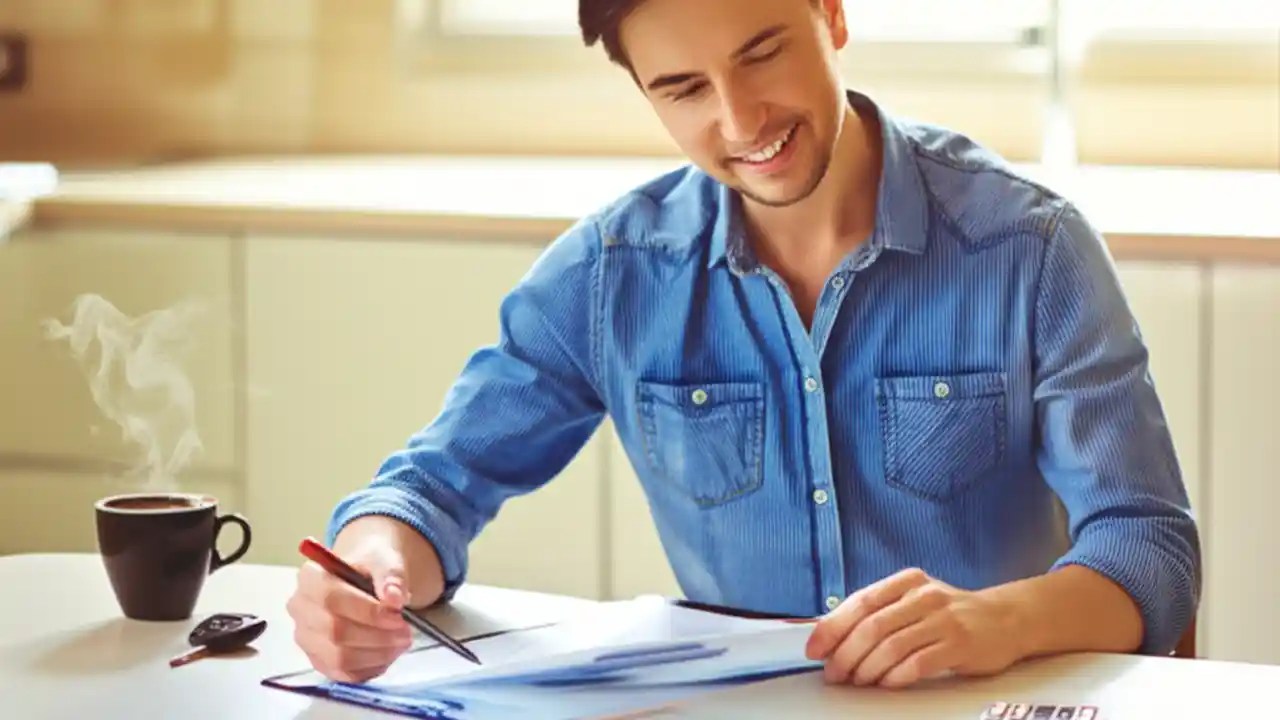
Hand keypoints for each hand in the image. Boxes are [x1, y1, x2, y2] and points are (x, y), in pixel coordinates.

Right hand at [286, 517, 442, 682]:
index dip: (367, 611)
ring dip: (377, 654)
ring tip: (401, 641)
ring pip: (339, 658)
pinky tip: (389, 652)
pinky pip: (344, 674)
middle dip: (377, 636)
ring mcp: (307, 638)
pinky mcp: (319, 660)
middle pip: (335, 633)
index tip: (398, 613)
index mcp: (311, 577)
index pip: (331, 599)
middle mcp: (301, 609)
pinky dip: (371, 667)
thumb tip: (394, 597)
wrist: (368, 578)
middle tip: (406, 631)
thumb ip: (391, 575)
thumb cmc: (373, 566)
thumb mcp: (386, 560)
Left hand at [804, 568, 1025, 688]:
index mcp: (906, 581)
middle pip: (872, 626)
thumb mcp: (914, 602)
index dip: (832, 628)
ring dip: (867, 669)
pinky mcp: (960, 644)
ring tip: (858, 681)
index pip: (859, 602)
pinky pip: (918, 662)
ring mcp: (943, 619)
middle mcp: (923, 595)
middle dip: (845, 654)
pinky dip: (896, 676)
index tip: (814, 649)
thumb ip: (879, 613)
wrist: (1006, 619)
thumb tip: (832, 637)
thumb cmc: (950, 614)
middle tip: (834, 674)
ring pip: (891, 645)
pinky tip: (887, 683)